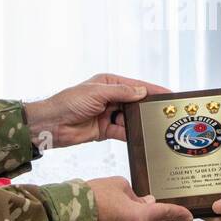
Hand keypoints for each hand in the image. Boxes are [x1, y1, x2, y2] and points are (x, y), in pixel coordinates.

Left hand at [25, 73, 167, 148]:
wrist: (52, 125)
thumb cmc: (69, 103)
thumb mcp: (97, 93)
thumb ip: (121, 92)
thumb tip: (141, 92)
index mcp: (108, 83)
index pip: (135, 85)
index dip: (152, 90)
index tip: (168, 94)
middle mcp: (110, 97)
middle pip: (135, 102)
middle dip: (147, 108)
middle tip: (164, 113)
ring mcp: (108, 114)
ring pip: (130, 118)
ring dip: (138, 122)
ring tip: (153, 126)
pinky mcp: (105, 130)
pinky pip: (123, 131)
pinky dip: (130, 134)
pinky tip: (139, 136)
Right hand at [88, 176, 191, 220]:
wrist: (69, 213)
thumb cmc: (93, 195)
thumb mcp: (120, 185)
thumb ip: (138, 195)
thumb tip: (147, 203)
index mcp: (140, 217)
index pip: (167, 214)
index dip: (181, 213)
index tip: (190, 216)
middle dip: (168, 220)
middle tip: (171, 212)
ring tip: (140, 209)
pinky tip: (127, 217)